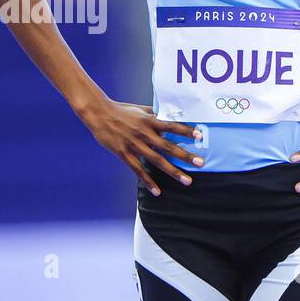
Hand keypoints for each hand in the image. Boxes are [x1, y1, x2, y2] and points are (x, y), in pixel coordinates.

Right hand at [78, 99, 203, 195]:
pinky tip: (158, 191)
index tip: (200, 136)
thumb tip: (170, 115)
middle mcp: (144, 133)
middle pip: (168, 146)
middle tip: (200, 163)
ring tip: (187, 180)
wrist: (99, 114)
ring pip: (156, 161)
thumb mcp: (140, 109)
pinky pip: (138, 170)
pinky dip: (148, 181)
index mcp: (149, 120)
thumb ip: (155, 114)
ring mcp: (134, 145)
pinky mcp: (124, 154)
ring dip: (173, 171)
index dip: (185, 131)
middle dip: (185, 155)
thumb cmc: (121, 110)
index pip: (171, 125)